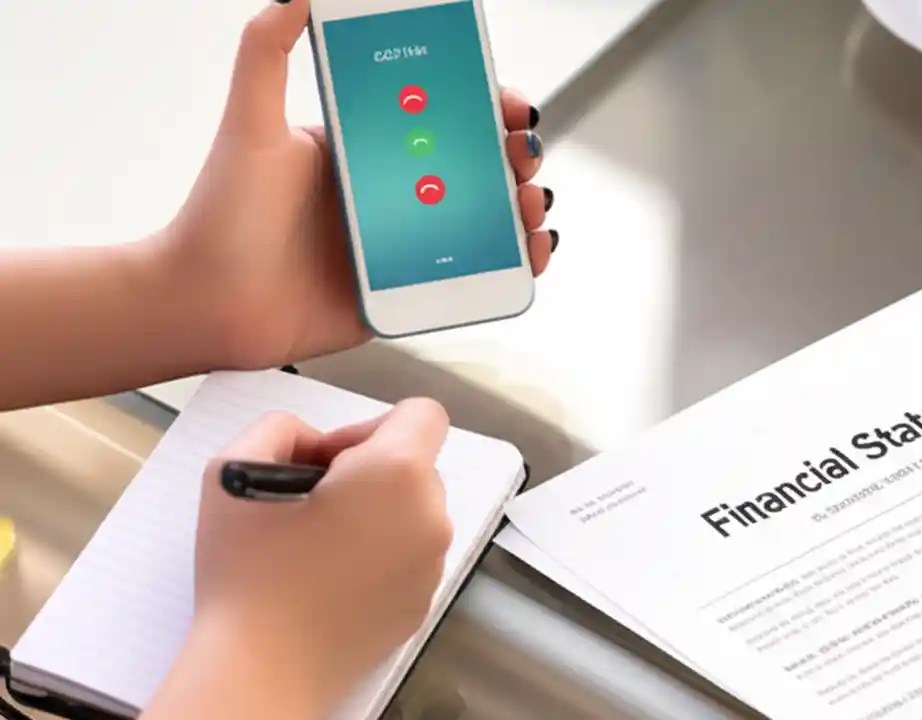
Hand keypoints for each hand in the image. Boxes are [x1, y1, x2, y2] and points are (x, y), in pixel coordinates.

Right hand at [146, 401, 452, 718]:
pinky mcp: (420, 606)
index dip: (370, 425)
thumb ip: (280, 429)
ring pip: (411, 514)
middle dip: (367, 470)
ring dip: (372, 514)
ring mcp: (431, 567)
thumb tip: (313, 444)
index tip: (327, 461)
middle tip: (310, 501)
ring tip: (314, 544)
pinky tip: (327, 579)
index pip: (422, 414)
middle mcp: (431, 517)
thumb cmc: (247, 570)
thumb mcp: (235, 469)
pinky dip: (376, 557)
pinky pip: (407, 559)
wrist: (261, 670)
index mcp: (399, 475)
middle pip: (415, 465)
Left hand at [161, 0, 556, 369]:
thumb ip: (266, 54)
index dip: (486, 109)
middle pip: (476, 169)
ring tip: (530, 210)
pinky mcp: (404, 291)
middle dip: (516, 160)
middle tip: (523, 160)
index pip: (442, 118)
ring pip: (485, 221)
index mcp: (365, 150)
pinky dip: (511, 265)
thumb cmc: (219, 220)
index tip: (510, 108)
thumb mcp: (248, 126)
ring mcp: (401, 245)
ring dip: (523, 211)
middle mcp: (390, 195)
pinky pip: (472, 276)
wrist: (206, 307)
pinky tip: (526, 255)